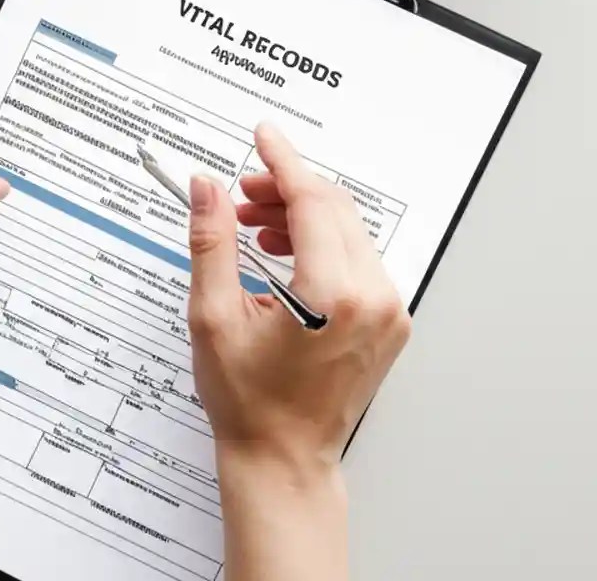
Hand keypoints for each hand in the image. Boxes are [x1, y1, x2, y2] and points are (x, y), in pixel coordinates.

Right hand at [187, 122, 410, 469]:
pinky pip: (358, 260)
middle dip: (286, 189)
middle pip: (334, 209)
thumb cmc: (249, 403)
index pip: (312, 200)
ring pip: (348, 231)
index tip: (264, 137)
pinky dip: (321, 245)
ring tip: (252, 227)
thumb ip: (210, 243)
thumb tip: (206, 189)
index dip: (283, 162)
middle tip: (240, 194)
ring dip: (302, 216)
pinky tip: (284, 254)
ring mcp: (388, 311)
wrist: (283, 458)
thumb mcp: (213, 317)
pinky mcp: (389, 322)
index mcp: (333, 294)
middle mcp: (372, 298)